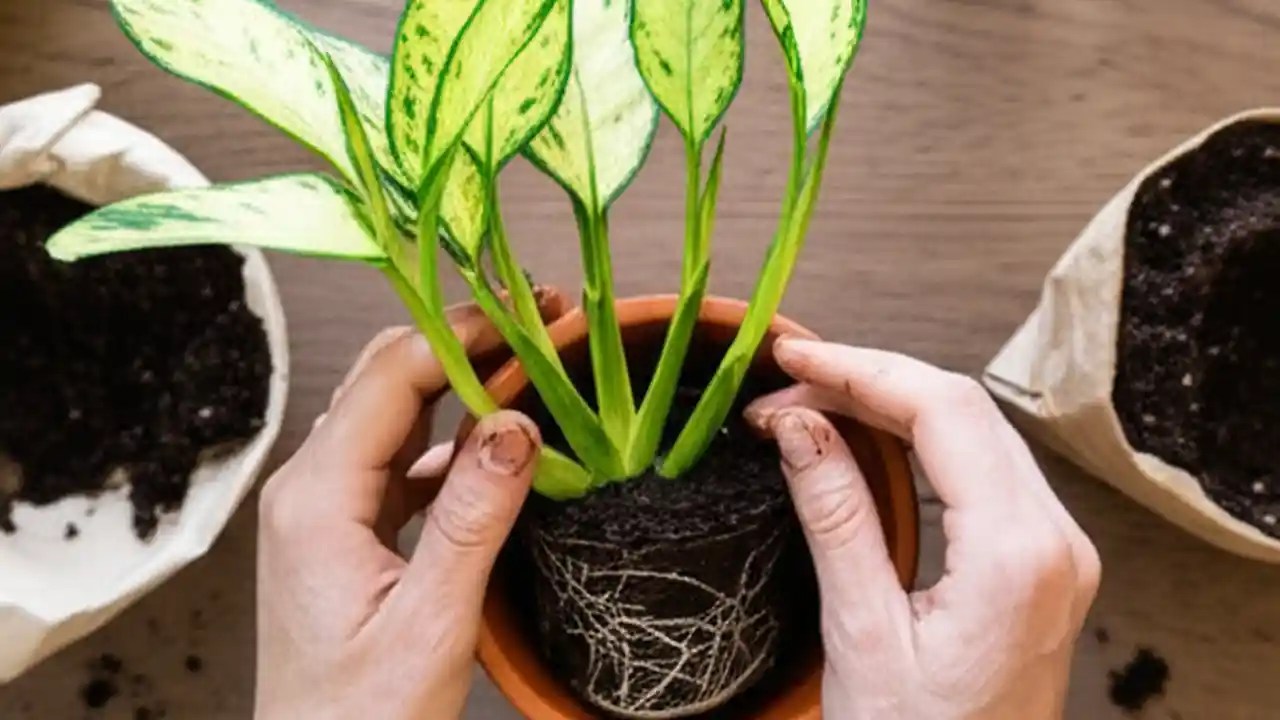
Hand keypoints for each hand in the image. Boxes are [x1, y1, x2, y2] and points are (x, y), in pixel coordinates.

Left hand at [254, 290, 565, 719]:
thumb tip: (517, 425)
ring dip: (459, 386)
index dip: (463, 334)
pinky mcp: (343, 532)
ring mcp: (322, 510)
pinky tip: (492, 448)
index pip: (390, 377)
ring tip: (529, 366)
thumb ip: (474, 519)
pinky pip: (398, 461)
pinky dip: (448, 441)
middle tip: (538, 321)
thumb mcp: (431, 624)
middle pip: (384, 380)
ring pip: (392, 415)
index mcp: (315, 500)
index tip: (530, 311)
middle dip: (462, 342)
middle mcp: (307, 490)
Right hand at [746, 339, 1100, 719]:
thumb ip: (835, 518)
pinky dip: (920, 439)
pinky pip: (983, 467)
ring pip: (975, 429)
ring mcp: (1057, 548)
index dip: (860, 369)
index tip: (792, 359)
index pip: (942, 412)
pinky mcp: (1041, 561)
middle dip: (869, 380)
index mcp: (1018, 556)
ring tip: (812, 405)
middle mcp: (1055, 540)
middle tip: (786, 385)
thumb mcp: (860, 635)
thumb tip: (798, 425)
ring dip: (892, 404)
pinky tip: (867, 438)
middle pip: (964, 408)